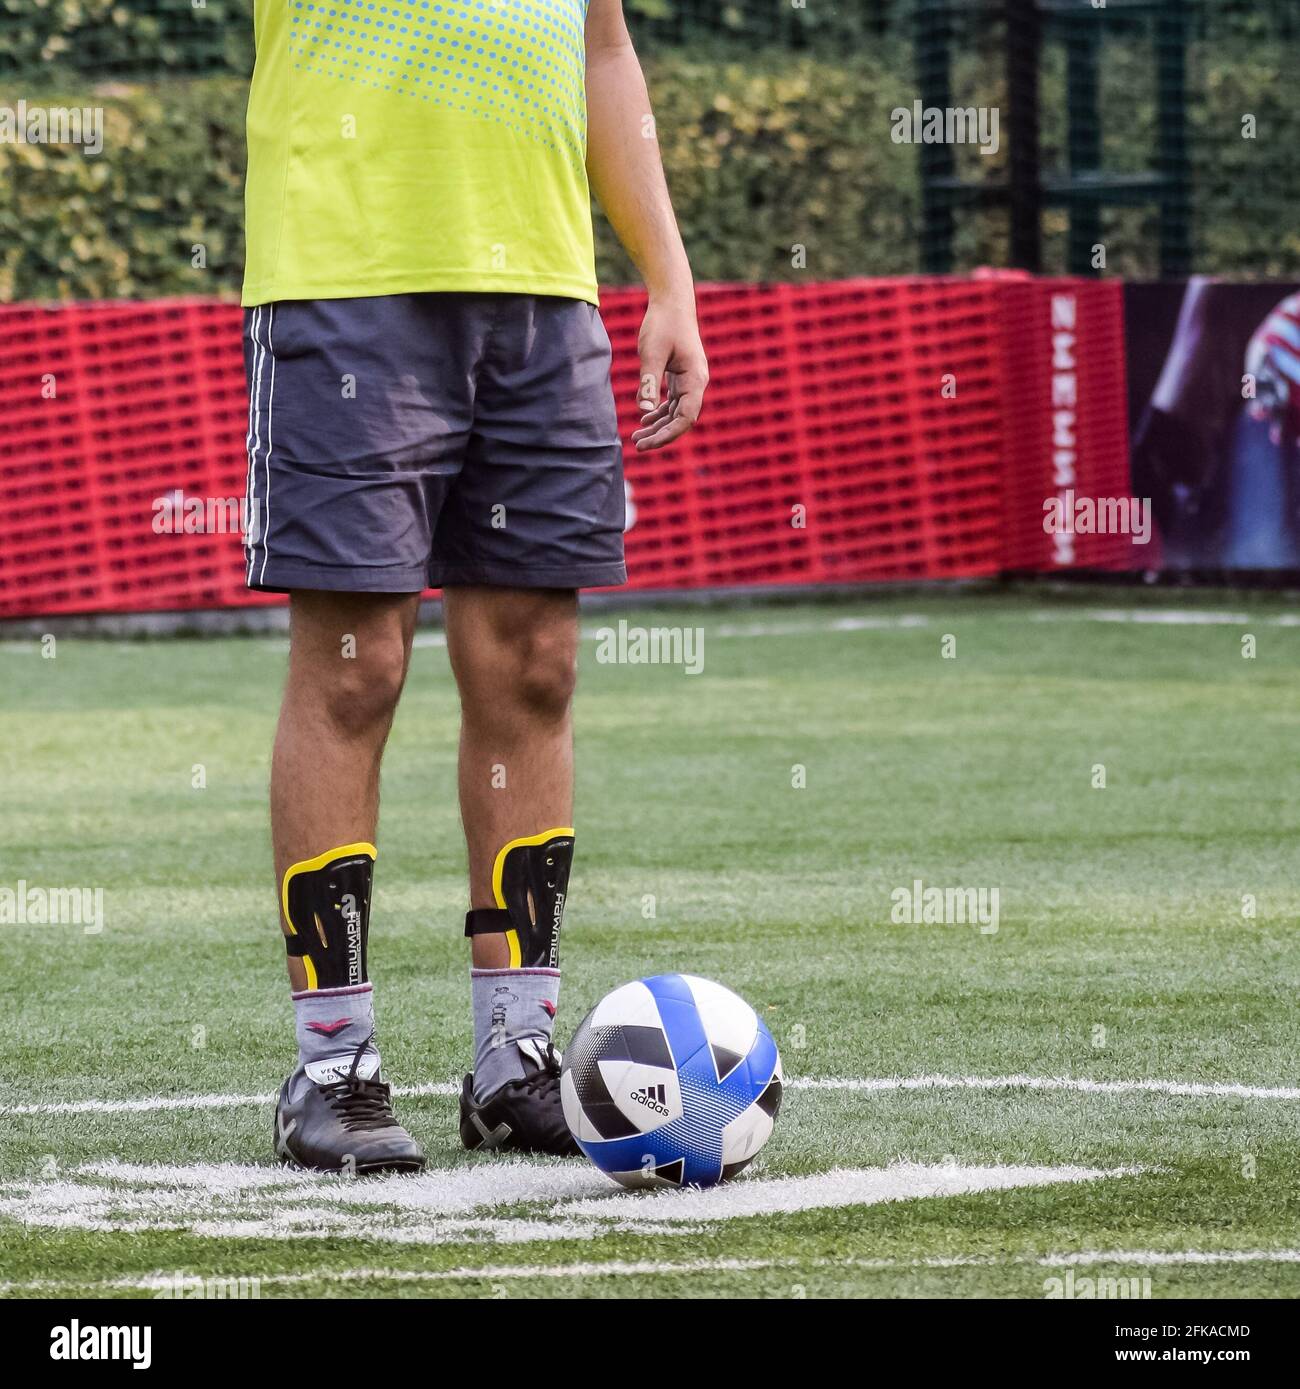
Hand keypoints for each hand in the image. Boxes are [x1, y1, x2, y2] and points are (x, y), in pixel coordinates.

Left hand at [630, 295, 707, 451]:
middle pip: (681, 420)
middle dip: (660, 435)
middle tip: (637, 445)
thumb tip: (643, 411)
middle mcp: (696, 383)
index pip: (685, 418)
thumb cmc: (663, 324)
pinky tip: (644, 419)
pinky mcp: (681, 376)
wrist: (672, 301)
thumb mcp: (652, 353)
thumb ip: (648, 382)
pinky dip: (659, 412)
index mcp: (695, 380)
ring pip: (676, 413)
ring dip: (658, 426)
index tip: (646, 443)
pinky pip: (673, 402)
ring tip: (636, 437)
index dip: (667, 435)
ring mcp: (689, 381)